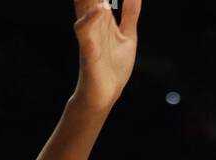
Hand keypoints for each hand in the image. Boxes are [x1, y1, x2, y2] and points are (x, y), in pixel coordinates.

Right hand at [73, 0, 140, 114]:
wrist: (105, 96)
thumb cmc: (112, 67)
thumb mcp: (127, 35)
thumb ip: (130, 13)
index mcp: (99, 16)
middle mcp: (91, 22)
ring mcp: (89, 36)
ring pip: (86, 7)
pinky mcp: (89, 53)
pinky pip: (87, 34)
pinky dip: (92, 20)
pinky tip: (101, 8)